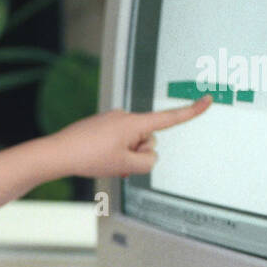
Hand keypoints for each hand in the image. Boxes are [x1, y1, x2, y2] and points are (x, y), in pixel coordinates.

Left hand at [46, 94, 212, 178]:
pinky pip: (118, 141)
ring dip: (124, 155)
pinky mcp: (102, 126)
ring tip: (104, 160)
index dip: (192, 111)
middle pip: (148, 140)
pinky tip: (99, 158)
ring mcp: (112, 120)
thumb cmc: (88, 156)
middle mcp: (124, 116)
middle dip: (138, 153)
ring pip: (132, 143)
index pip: (170, 117)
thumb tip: (148, 156)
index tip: (208, 100)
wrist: (58, 153)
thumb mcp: (126, 166)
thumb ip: (147, 162)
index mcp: (134, 123)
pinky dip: (114, 153)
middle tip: (117, 162)